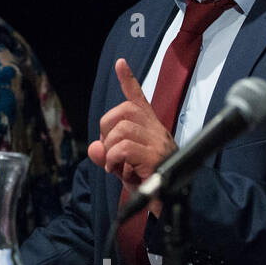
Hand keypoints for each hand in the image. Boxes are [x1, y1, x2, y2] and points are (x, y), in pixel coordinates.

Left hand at [87, 59, 176, 187]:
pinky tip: (117, 170)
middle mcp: (156, 130)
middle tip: (109, 149)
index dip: (128, 80)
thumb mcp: (121, 166)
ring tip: (114, 164)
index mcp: (149, 128)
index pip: (138, 99)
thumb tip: (93, 148)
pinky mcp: (156, 157)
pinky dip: (114, 158)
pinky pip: (125, 147)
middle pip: (124, 110)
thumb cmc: (147, 181)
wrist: (172, 201)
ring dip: (111, 148)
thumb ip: (106, 155)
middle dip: (107, 127)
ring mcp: (158, 142)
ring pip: (123, 129)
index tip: (120, 63)